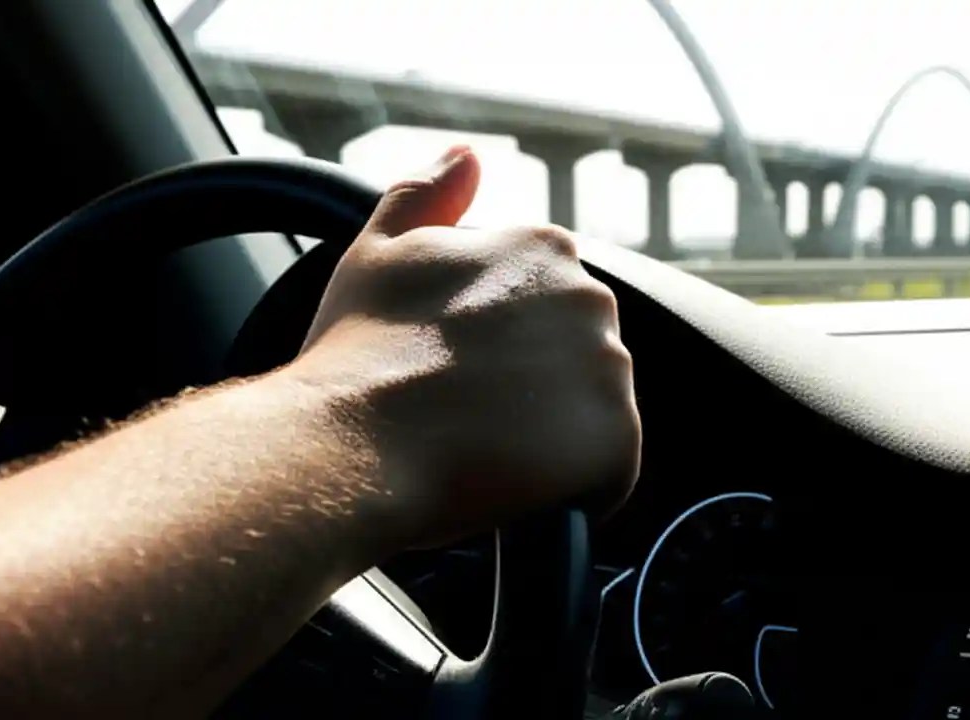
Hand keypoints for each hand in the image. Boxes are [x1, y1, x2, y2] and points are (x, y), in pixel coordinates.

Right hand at [288, 146, 640, 548]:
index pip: (545, 306)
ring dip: (550, 436)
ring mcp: (609, 372)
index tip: (459, 368)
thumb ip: (428, 193)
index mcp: (545, 248)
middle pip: (576, 356)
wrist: (352, 443)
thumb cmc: (358, 350)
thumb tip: (468, 155)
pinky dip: (570, 489)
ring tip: (484, 449)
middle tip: (467, 412)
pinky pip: (605, 474)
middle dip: (533, 386)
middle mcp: (593, 300)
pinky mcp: (617, 443)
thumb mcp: (379, 248)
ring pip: (591, 413)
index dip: (499, 345)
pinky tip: (514, 486)